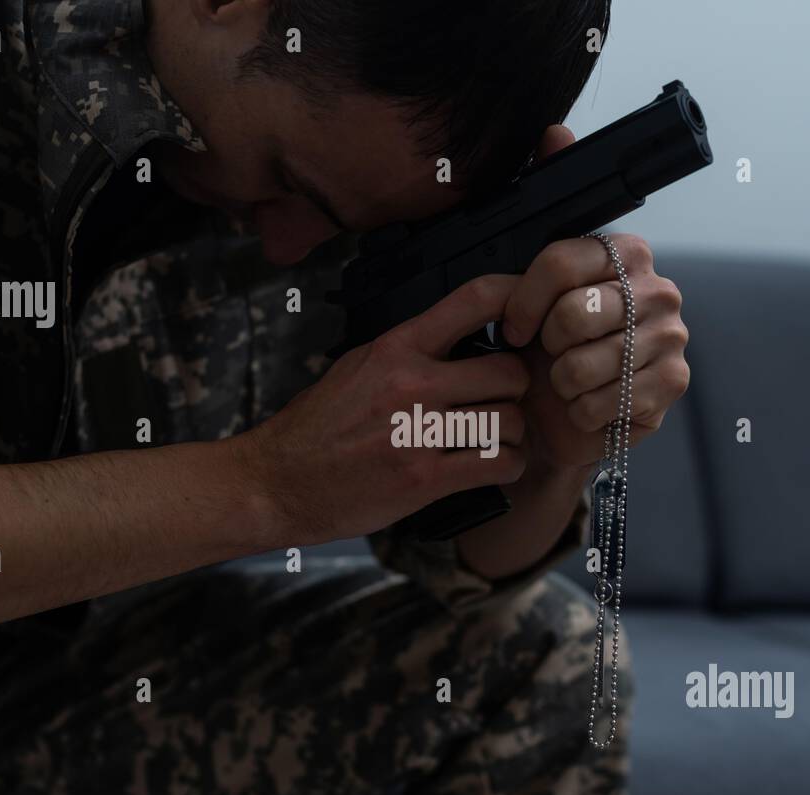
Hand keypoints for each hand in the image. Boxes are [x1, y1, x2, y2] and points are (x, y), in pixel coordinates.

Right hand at [245, 276, 529, 543]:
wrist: (278, 481)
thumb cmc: (318, 428)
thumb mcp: (357, 367)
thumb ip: (408, 351)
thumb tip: (460, 337)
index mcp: (396, 346)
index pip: (475, 299)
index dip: (519, 299)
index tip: (531, 318)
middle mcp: (411, 382)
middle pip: (510, 371)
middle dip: (517, 390)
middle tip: (507, 402)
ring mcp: (419, 430)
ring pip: (511, 420)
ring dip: (515, 434)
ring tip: (502, 440)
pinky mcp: (425, 477)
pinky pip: (498, 463)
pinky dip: (510, 466)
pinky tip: (497, 466)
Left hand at [498, 126, 690, 468]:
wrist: (562, 419)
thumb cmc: (545, 349)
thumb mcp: (529, 278)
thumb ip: (541, 197)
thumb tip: (555, 130)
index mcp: (623, 252)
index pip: (560, 262)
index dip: (523, 302)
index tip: (513, 328)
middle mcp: (658, 287)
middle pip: (573, 316)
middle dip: (547, 346)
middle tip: (552, 355)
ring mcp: (671, 336)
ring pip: (583, 366)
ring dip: (563, 385)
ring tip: (570, 382)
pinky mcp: (674, 383)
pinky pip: (603, 403)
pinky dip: (582, 413)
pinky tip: (589, 406)